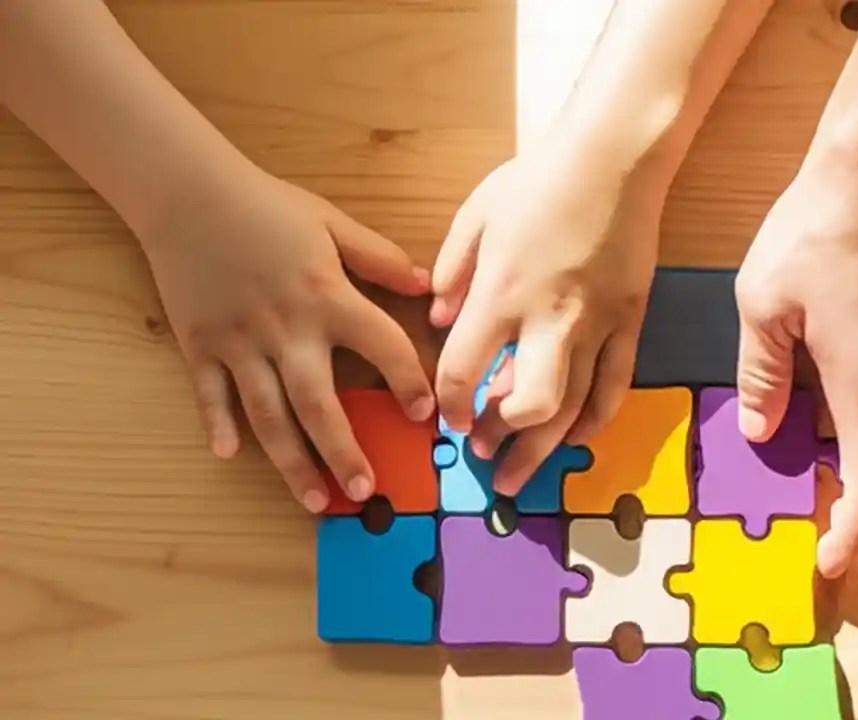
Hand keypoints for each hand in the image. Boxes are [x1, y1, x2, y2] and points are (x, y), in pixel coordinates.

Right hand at [139, 166, 433, 512]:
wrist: (187, 192)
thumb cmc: (266, 205)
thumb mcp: (332, 222)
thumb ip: (379, 257)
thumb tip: (425, 284)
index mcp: (327, 297)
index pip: (382, 346)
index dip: (408, 380)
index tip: (424, 413)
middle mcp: (286, 328)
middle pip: (319, 403)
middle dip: (344, 451)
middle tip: (365, 491)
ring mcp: (239, 341)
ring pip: (268, 414)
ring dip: (292, 462)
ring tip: (315, 500)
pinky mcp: (200, 344)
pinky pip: (210, 394)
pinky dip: (218, 425)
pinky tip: (230, 455)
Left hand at [429, 149, 660, 495]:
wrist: (615, 158)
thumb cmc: (540, 179)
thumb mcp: (476, 215)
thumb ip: (452, 271)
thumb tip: (437, 316)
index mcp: (502, 292)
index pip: (464, 369)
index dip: (449, 404)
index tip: (446, 418)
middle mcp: (549, 319)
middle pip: (528, 405)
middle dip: (500, 439)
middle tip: (482, 452)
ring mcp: (597, 325)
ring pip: (575, 406)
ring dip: (544, 447)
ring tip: (520, 473)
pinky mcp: (630, 322)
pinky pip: (616, 385)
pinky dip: (596, 420)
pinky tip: (577, 440)